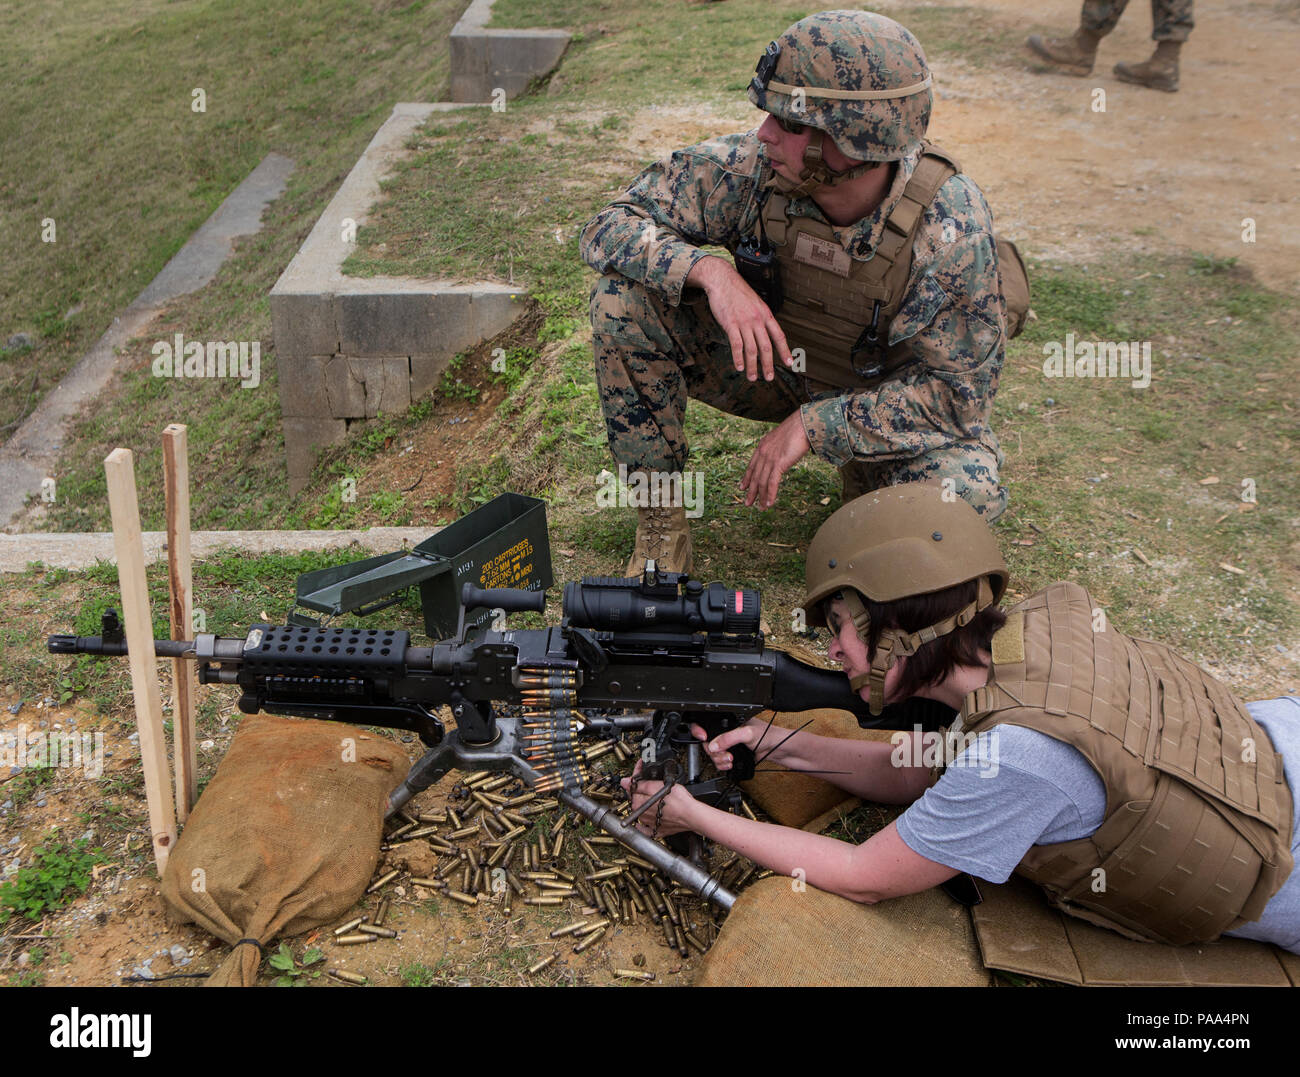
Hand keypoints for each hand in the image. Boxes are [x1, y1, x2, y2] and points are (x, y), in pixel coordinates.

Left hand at [620, 761, 700, 836]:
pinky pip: (647, 828)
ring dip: (645, 802)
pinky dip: (646, 823)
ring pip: (642, 810)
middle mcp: (641, 815)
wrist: (692, 815)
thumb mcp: (656, 785)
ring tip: (655, 795)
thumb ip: (639, 784)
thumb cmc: (678, 801)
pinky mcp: (658, 830)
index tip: (641, 769)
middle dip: (640, 789)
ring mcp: (649, 824)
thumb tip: (624, 782)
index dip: (636, 776)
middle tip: (650, 781)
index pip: (631, 787)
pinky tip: (649, 817)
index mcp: (638, 804)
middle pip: (636, 799)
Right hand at [689, 721, 764, 771]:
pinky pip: (719, 761)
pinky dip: (722, 764)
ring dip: (719, 759)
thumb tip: (713, 745)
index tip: (704, 737)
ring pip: (712, 754)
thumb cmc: (766, 735)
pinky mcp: (731, 755)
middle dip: (714, 751)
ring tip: (730, 759)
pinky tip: (730, 764)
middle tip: (724, 753)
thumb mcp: (746, 733)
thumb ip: (729, 738)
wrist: (776, 750)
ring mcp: (728, 744)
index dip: (700, 731)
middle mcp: (726, 732)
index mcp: (728, 721)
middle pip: (708, 742)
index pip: (707, 723)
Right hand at [692, 258, 792, 381]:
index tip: (790, 363)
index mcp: (766, 314)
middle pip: (766, 346)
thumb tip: (762, 333)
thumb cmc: (737, 292)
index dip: (785, 350)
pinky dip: (738, 358)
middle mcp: (757, 319)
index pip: (779, 335)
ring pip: (752, 349)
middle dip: (768, 364)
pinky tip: (739, 367)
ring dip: (752, 366)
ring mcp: (744, 322)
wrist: (722, 280)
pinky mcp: (731, 324)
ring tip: (752, 377)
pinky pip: (737, 345)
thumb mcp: (755, 303)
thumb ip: (760, 318)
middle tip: (768, 378)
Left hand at [740, 410, 810, 507]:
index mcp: (762, 446)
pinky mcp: (779, 464)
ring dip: (761, 497)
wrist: (804, 424)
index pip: (751, 466)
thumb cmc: (798, 429)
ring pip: (762, 482)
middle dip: (751, 491)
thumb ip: (778, 448)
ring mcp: (770, 458)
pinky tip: (769, 503)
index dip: (746, 478)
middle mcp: (763, 453)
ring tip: (761, 508)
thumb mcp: (782, 439)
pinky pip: (772, 483)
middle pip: (754, 476)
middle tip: (747, 503)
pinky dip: (770, 494)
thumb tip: (782, 455)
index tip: (742, 487)